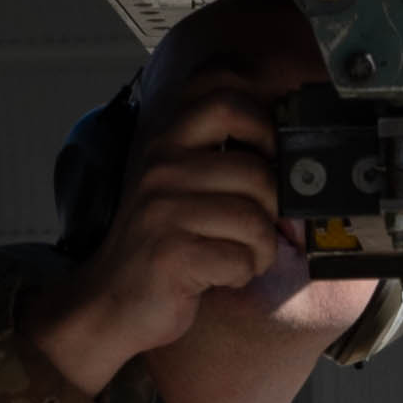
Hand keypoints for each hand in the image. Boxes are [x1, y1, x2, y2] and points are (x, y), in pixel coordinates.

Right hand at [24, 96, 303, 394]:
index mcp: (167, 142)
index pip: (226, 99)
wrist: (109, 302)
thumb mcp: (179, 185)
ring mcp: (163, 210)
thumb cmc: (159, 245)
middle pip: (257, 171)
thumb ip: (220, 159)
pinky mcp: (171, 255)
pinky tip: (218, 275)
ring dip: (260, 249)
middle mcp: (161, 167)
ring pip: (255, 219)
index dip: (263, 124)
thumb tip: (292, 159)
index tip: (266, 156)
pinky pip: (240, 259)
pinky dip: (241, 274)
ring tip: (237, 256)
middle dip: (271, 208)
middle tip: (254, 228)